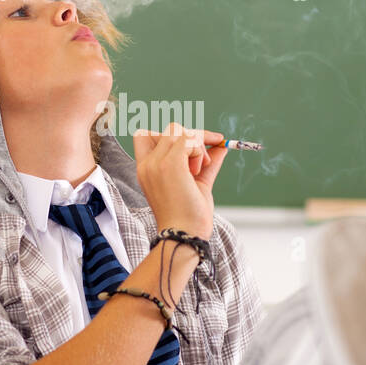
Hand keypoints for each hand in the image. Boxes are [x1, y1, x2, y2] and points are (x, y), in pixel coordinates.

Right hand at [132, 123, 227, 239]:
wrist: (185, 235)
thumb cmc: (189, 216)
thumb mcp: (198, 183)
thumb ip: (208, 163)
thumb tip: (221, 146)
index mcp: (146, 170)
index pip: (145, 135)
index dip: (168, 136)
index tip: (188, 150)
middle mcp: (147, 164)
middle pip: (169, 129)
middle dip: (191, 138)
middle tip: (202, 162)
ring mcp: (156, 163)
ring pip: (178, 130)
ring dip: (196, 144)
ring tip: (200, 169)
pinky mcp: (170, 164)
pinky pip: (188, 139)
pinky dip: (199, 149)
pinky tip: (199, 169)